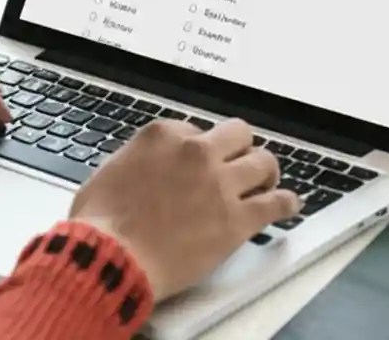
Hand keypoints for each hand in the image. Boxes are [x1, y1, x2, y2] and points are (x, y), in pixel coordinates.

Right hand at [69, 118, 300, 300]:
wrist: (112, 256)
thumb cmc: (100, 222)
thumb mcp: (109, 172)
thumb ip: (137, 160)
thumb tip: (144, 168)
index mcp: (164, 136)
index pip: (195, 131)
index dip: (197, 150)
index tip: (197, 165)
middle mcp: (197, 152)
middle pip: (238, 135)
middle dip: (239, 148)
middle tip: (238, 164)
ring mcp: (221, 184)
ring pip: (263, 162)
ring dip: (265, 172)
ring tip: (266, 182)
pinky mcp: (237, 219)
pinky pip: (275, 203)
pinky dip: (285, 202)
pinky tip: (288, 204)